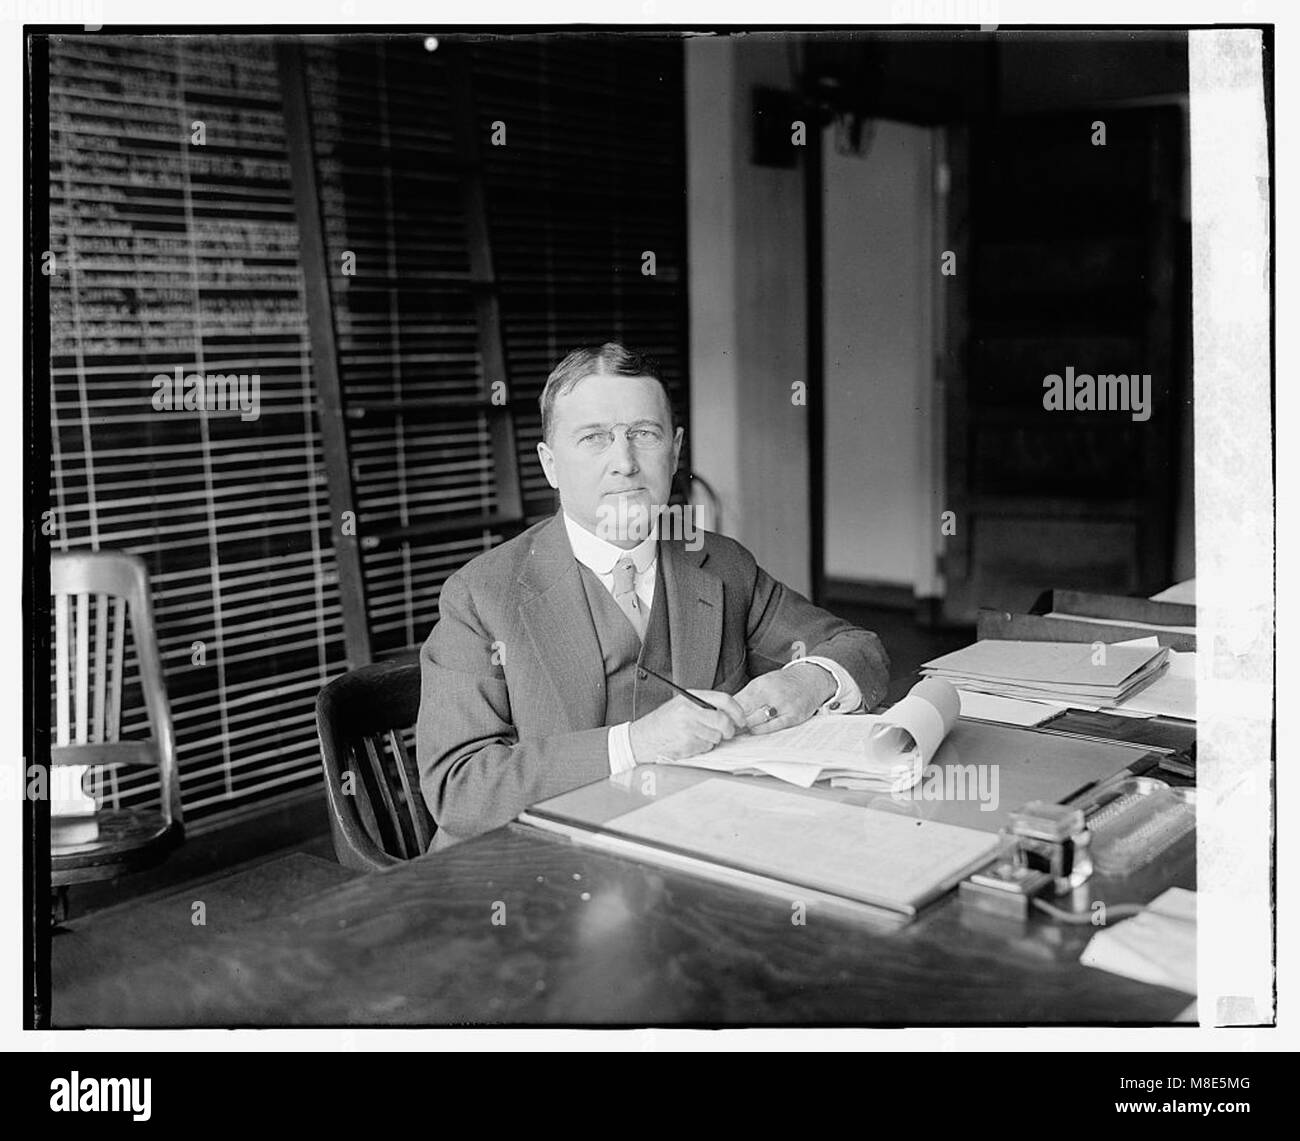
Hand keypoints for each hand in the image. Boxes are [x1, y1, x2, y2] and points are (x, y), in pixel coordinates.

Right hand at [628, 690, 748, 763]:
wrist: (641, 739)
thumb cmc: (663, 723)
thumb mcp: (681, 705)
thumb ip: (704, 706)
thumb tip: (730, 714)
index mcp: (690, 697)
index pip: (724, 699)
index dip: (737, 711)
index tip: (741, 719)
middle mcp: (689, 711)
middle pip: (723, 721)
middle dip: (729, 730)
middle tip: (727, 733)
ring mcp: (688, 728)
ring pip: (716, 737)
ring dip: (712, 740)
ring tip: (697, 737)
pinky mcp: (687, 744)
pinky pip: (706, 747)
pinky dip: (703, 748)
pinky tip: (690, 744)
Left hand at [734, 664, 834, 734]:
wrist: (810, 680)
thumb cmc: (782, 683)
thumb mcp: (762, 683)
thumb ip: (745, 695)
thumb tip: (725, 709)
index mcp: (761, 684)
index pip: (738, 702)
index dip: (727, 713)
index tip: (720, 720)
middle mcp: (772, 693)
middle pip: (745, 712)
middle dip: (734, 722)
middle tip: (726, 729)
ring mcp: (783, 705)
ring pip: (757, 721)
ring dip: (745, 728)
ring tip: (738, 731)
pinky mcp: (793, 716)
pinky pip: (773, 727)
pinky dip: (761, 730)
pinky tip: (755, 731)